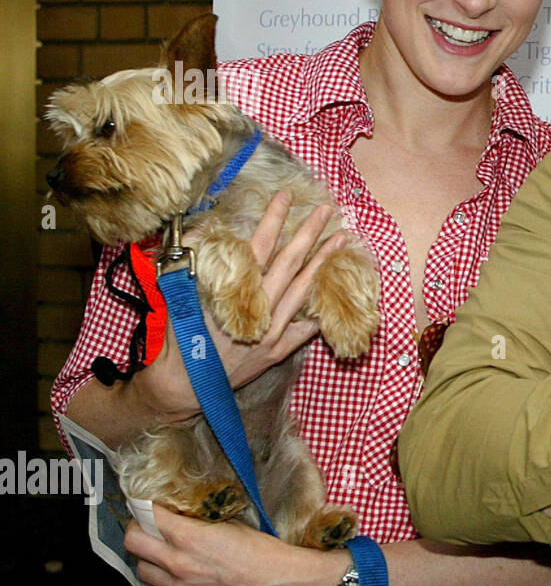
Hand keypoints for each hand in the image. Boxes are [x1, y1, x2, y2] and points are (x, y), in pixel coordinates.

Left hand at [126, 505, 348, 585]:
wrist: (281, 585)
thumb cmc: (264, 551)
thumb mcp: (233, 524)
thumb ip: (202, 521)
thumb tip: (185, 512)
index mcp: (190, 537)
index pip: (147, 516)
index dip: (144, 505)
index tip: (148, 501)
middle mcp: (178, 563)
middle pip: (133, 543)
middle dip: (137, 529)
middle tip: (147, 523)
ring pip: (141, 570)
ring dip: (146, 557)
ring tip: (159, 549)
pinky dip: (159, 581)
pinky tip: (172, 573)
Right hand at [136, 192, 346, 422]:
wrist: (180, 388)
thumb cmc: (175, 340)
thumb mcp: (177, 297)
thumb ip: (191, 266)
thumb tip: (198, 232)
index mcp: (234, 293)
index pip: (259, 248)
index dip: (273, 220)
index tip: (285, 197)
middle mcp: (258, 311)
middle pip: (289, 264)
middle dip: (308, 234)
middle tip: (325, 210)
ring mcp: (271, 333)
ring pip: (303, 291)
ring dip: (322, 263)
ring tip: (339, 240)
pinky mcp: (275, 353)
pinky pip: (305, 330)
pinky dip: (318, 312)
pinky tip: (333, 295)